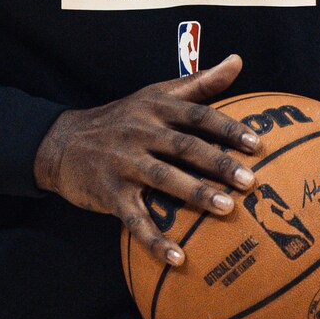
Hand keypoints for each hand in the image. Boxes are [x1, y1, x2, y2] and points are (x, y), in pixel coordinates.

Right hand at [33, 54, 265, 264]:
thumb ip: (198, 82)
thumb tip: (237, 60)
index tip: (257, 144)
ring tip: (227, 209)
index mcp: (155, 108)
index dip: (227, 129)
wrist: (62, 142)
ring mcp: (123, 162)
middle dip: (219, 163)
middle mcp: (140, 132)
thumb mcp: (155, 94)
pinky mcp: (109, 192)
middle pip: (184, 147)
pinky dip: (155, 239)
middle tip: (250, 182)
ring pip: (163, 178)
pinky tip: (177, 258)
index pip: (197, 115)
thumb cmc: (121, 117)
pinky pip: (135, 218)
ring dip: (196, 194)